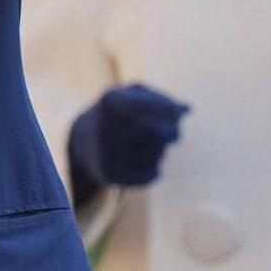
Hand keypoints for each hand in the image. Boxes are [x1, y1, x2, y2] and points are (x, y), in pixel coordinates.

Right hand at [69, 83, 188, 188]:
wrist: (83, 140)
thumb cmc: (118, 112)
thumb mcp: (135, 96)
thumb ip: (163, 100)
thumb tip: (188, 109)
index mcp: (111, 101)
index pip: (159, 107)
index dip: (173, 111)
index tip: (180, 113)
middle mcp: (107, 126)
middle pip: (166, 134)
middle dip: (172, 133)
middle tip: (173, 133)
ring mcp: (107, 151)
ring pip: (159, 154)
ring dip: (159, 151)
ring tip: (141, 145)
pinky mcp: (110, 174)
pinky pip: (153, 173)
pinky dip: (152, 169)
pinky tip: (137, 162)